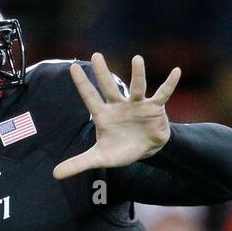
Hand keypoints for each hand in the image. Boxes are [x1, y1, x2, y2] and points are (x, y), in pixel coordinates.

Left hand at [53, 53, 180, 179]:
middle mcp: (119, 105)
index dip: (82, 84)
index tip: (72, 67)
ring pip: (136, 87)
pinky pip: (163, 93)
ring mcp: (137, 104)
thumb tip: (55, 174)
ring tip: (137, 59)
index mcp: (104, 115)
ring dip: (138, 74)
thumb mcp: (99, 158)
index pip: (90, 97)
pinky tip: (176, 72)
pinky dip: (169, 84)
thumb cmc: (120, 149)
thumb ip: (78, 163)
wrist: (145, 150)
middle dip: (103, 73)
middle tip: (96, 55)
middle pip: (109, 87)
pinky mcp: (154, 108)